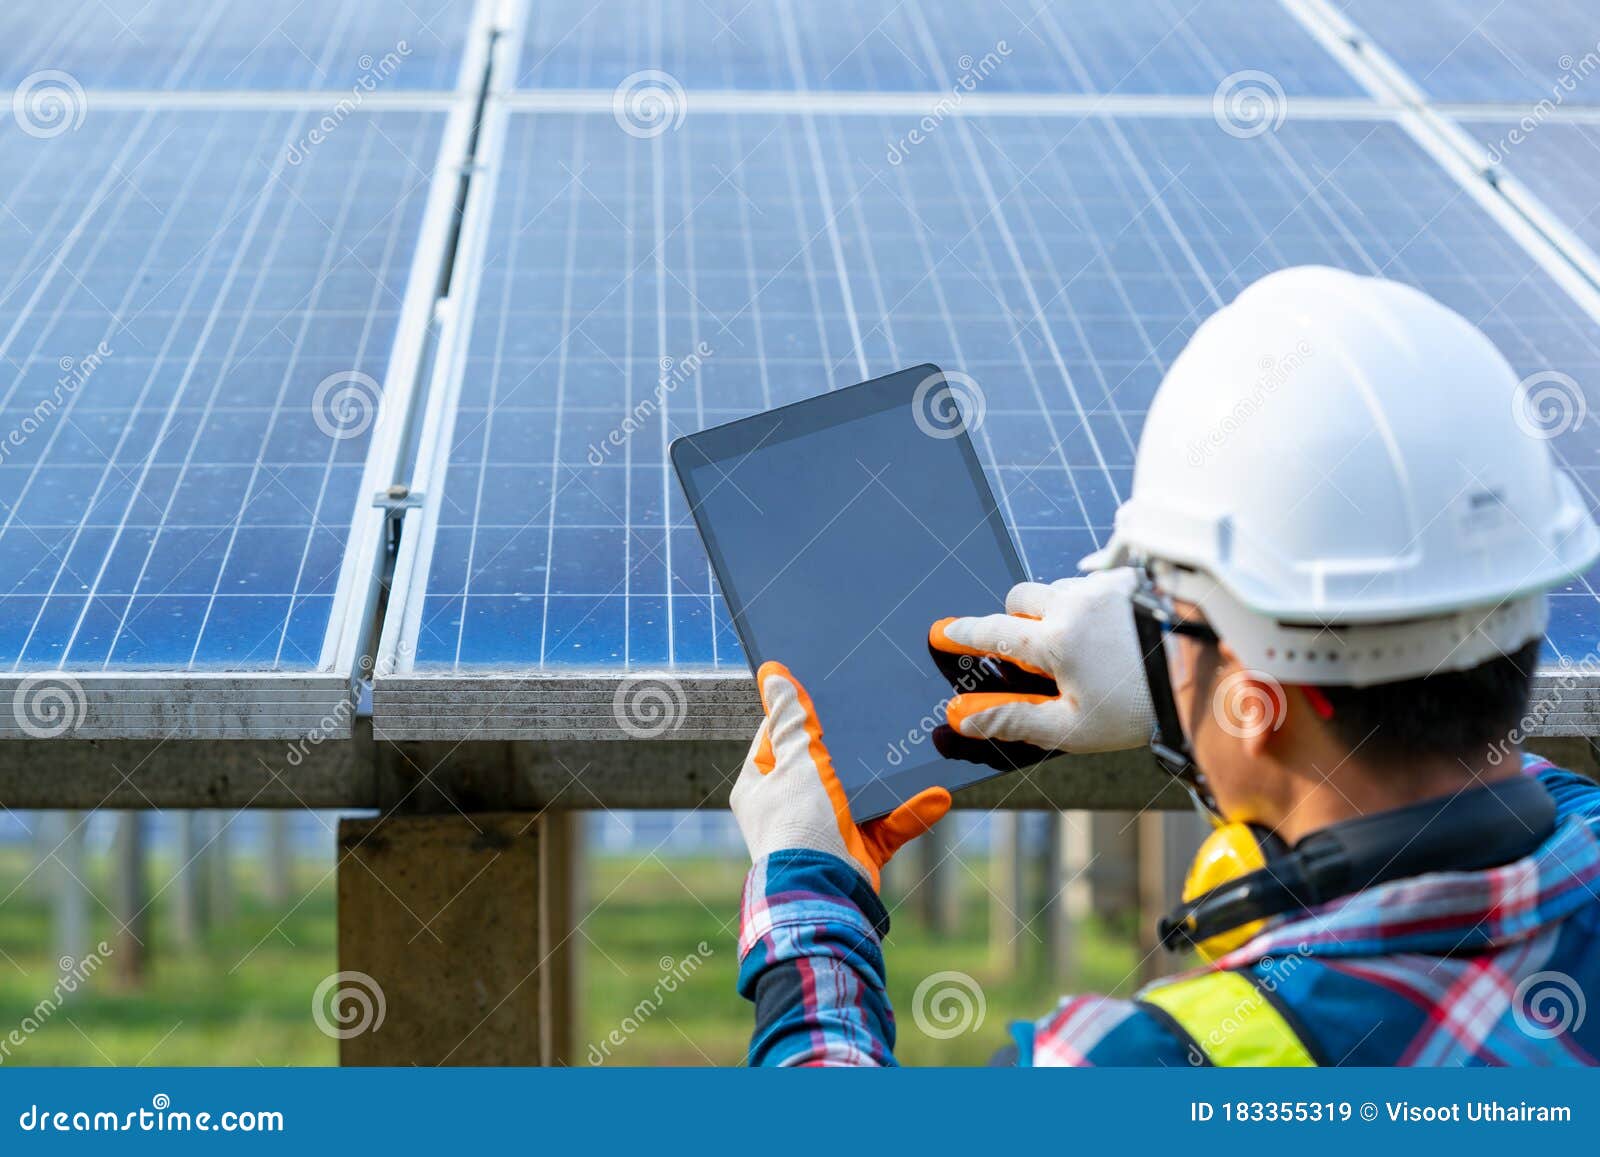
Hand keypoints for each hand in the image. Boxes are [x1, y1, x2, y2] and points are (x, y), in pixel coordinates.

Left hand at [731, 661, 951, 890]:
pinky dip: (909, 812)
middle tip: (874, 709)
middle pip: (820, 762)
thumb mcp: (796, 761)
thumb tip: (772, 674)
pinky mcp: (856, 850)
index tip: (822, 686)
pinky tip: (936, 796)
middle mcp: (789, 806)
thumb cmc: (797, 826)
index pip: (775, 736)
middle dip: (849, 742)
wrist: (826, 896)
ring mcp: (824, 829)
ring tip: (912, 747)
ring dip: (886, 778)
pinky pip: (886, 824)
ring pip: (859, 792)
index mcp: (761, 783)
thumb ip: (793, 720)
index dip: (797, 712)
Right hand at [929, 568, 1154, 757]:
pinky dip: (1092, 602)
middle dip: (1016, 619)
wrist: (1207, 676)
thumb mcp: (1070, 728)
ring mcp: (1104, 587)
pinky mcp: (1133, 581)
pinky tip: (1112, 630)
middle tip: (1034, 653)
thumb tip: (962, 720)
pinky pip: (1095, 583)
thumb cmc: (1139, 708)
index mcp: (1052, 641)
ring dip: (1056, 610)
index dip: (963, 633)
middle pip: (1021, 597)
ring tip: (1082, 646)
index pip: (992, 631)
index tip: (944, 632)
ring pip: (1058, 589)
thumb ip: (1012, 720)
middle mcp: (1073, 604)